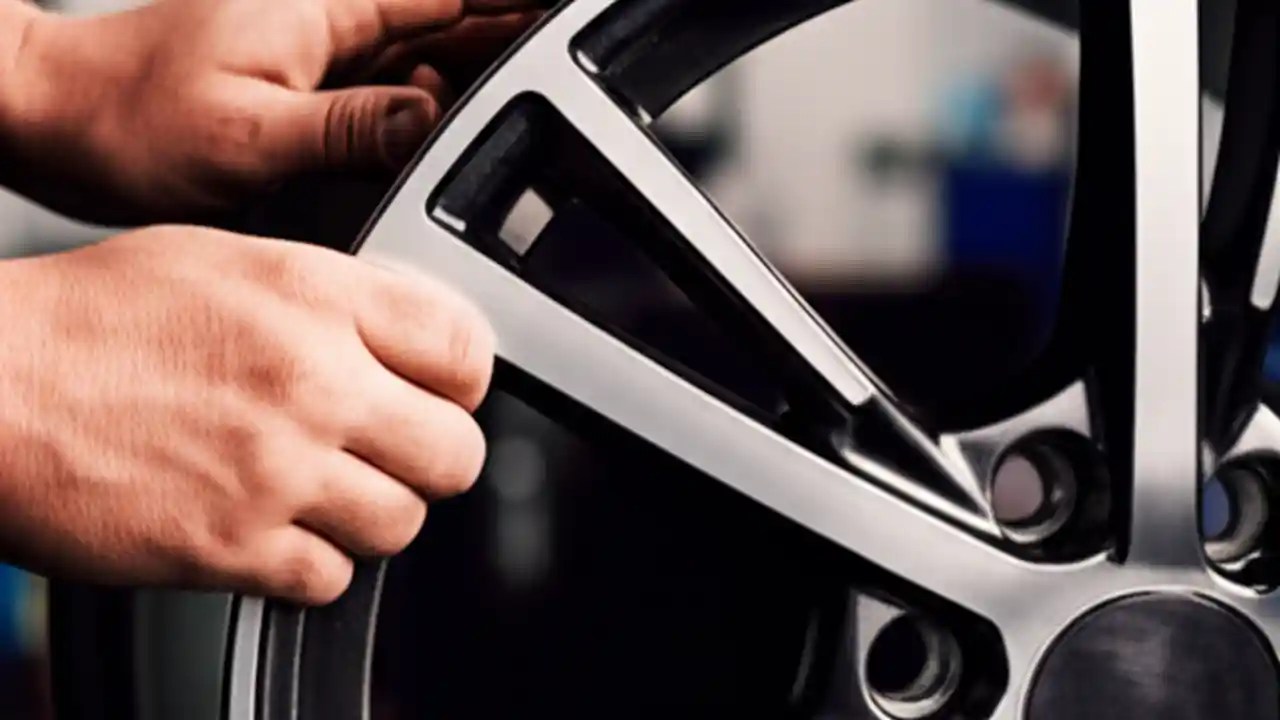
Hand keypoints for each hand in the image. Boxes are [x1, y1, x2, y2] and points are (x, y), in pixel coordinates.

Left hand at [0, 0, 539, 224]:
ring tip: (534, 78)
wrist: (59, 121)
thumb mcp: (251, 132)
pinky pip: (388, 88)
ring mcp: (319, 56)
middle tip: (570, 43)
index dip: (514, 7)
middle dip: (511, 31)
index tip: (566, 15)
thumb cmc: (127, 117)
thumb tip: (432, 123)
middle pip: (450, 19)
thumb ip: (352, 127)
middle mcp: (330, 25)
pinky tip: (453, 113)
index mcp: (326, 12)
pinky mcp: (304, 89)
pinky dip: (428, 99)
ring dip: (476, 63)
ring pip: (423, 53)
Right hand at [0, 226, 494, 603]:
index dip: (463, 381)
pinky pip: (332, 578)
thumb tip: (409, 336)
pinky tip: (274, 529)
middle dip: (432, 458)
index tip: (441, 393)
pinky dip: (313, 563)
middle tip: (391, 452)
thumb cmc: (95, 318)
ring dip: (373, 514)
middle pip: (457, 453)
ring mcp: (275, 469)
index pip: (468, 350)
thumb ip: (335, 298)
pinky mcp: (231, 544)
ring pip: (404, 523)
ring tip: (324, 491)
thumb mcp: (231, 261)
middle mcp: (310, 382)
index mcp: (317, 297)